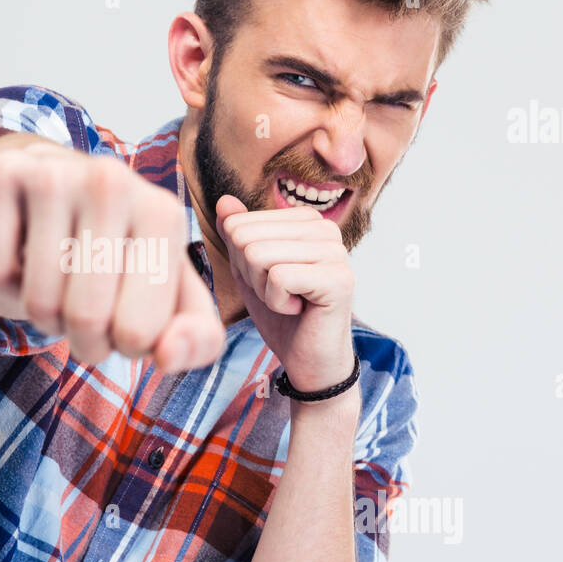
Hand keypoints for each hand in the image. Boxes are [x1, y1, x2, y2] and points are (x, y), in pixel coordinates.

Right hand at [0, 137, 225, 372]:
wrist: (59, 195)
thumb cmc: (124, 258)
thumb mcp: (173, 300)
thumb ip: (198, 339)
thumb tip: (167, 355)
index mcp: (164, 213)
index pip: (138, 332)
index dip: (124, 347)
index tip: (126, 318)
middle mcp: (112, 181)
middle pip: (85, 318)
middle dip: (84, 340)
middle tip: (88, 312)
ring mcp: (54, 173)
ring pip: (38, 301)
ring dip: (44, 316)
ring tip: (60, 281)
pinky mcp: (3, 173)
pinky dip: (6, 284)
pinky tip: (25, 253)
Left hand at [214, 194, 356, 393]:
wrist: (309, 360)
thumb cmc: (281, 316)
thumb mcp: (249, 272)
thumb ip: (237, 235)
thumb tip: (224, 200)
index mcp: (305, 221)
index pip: (239, 225)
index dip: (241, 262)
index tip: (269, 280)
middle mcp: (325, 228)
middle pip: (246, 238)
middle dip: (250, 275)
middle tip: (279, 294)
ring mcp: (336, 251)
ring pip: (259, 255)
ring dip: (263, 290)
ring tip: (289, 301)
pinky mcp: (338, 278)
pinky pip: (278, 278)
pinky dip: (277, 303)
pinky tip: (299, 309)